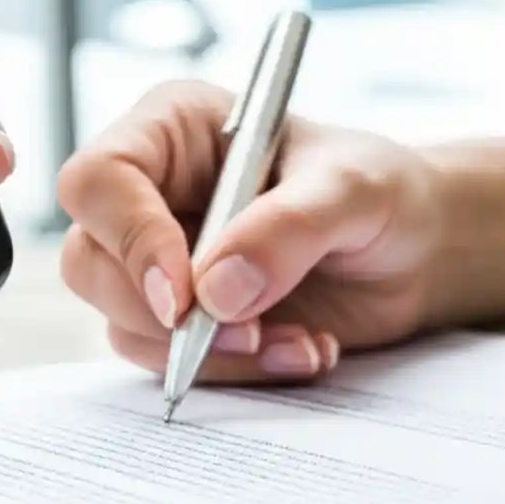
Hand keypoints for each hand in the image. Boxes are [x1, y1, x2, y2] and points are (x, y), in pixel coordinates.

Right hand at [57, 80, 444, 382]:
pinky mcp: (183, 318)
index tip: (184, 295)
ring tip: (299, 341)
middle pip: (89, 260)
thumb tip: (217, 289)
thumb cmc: (381, 192)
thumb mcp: (354, 190)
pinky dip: (234, 373)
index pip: (100, 178)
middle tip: (248, 333)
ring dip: (207, 353)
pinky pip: (169, 362)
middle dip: (162, 314)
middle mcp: (153, 192)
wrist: (415, 252)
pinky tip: (299, 350)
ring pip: (124, 323)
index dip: (130, 238)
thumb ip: (288, 228)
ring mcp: (161, 260)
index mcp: (175, 129)